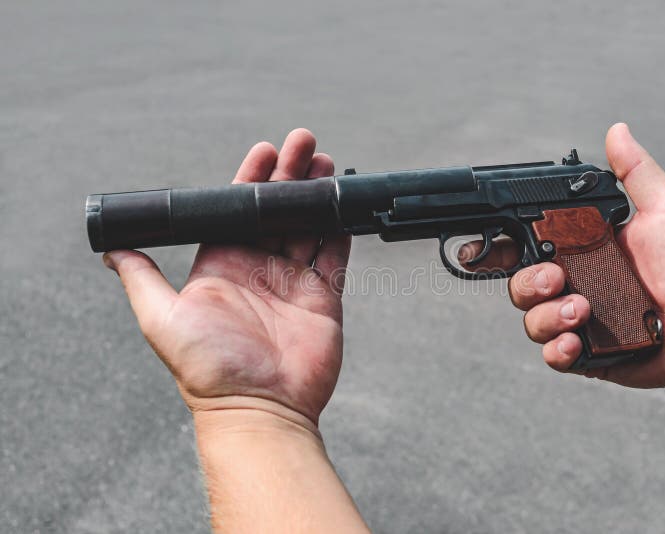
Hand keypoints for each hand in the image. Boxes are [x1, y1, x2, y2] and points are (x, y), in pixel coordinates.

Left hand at [103, 129, 349, 427]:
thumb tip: (112, 248)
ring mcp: (293, 280)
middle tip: (303, 143)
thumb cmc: (208, 369)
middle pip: (276, 209)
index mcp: (223, 264)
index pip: (237, 210)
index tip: (264, 152)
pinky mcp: (323, 296)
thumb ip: (142, 278)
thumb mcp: (161, 318)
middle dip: (290, 175)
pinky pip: (334, 254)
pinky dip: (339, 228)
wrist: (258, 408)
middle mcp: (259, 267)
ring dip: (316, 193)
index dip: (251, 179)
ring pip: (308, 224)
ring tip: (324, 164)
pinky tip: (341, 202)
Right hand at [463, 124, 664, 397]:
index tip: (481, 245)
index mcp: (581, 250)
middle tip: (556, 277)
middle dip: (526, 280)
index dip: (498, 246)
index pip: (525, 245)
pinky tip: (575, 340)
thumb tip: (617, 130)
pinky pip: (552, 355)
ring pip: (530, 318)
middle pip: (518, 281)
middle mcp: (572, 284)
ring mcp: (576, 320)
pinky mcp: (586, 355)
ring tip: (581, 310)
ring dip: (545, 314)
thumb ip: (635, 172)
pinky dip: (556, 348)